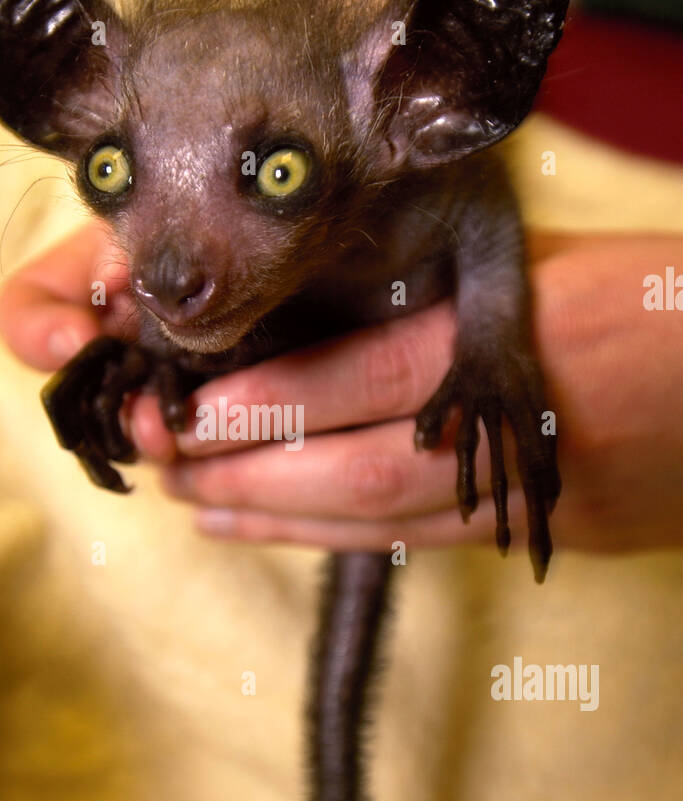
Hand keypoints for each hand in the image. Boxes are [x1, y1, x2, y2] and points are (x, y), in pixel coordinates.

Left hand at [0, 226, 682, 556]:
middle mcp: (531, 424)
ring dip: (283, 517)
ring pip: (388, 518)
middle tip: (167, 463)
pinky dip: (341, 536)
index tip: (194, 406)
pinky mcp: (556, 527)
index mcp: (534, 333)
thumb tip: (330, 308)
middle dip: (253, 472)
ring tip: (199, 506)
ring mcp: (544, 489)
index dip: (275, 400)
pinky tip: (279, 531)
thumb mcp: (565, 261)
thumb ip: (454, 288)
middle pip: (363, 467)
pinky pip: (428, 540)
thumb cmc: (671, 296)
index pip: (374, 376)